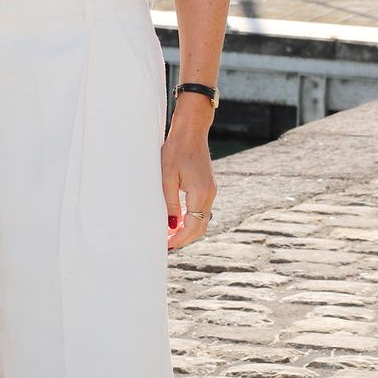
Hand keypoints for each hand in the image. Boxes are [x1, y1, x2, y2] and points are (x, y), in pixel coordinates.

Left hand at [162, 101, 215, 252]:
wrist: (191, 131)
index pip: (193, 227)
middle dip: (185, 239)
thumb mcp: (167, 177)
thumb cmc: (176, 150)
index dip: (180, 239)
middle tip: (167, 245)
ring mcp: (211, 191)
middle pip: (201, 227)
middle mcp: (209, 195)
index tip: (167, 246)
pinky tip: (177, 220)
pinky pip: (201, 210)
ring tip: (170, 235)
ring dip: (188, 230)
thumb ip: (170, 203)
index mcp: (200, 194)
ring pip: (202, 219)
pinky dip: (192, 219)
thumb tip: (171, 225)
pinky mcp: (208, 186)